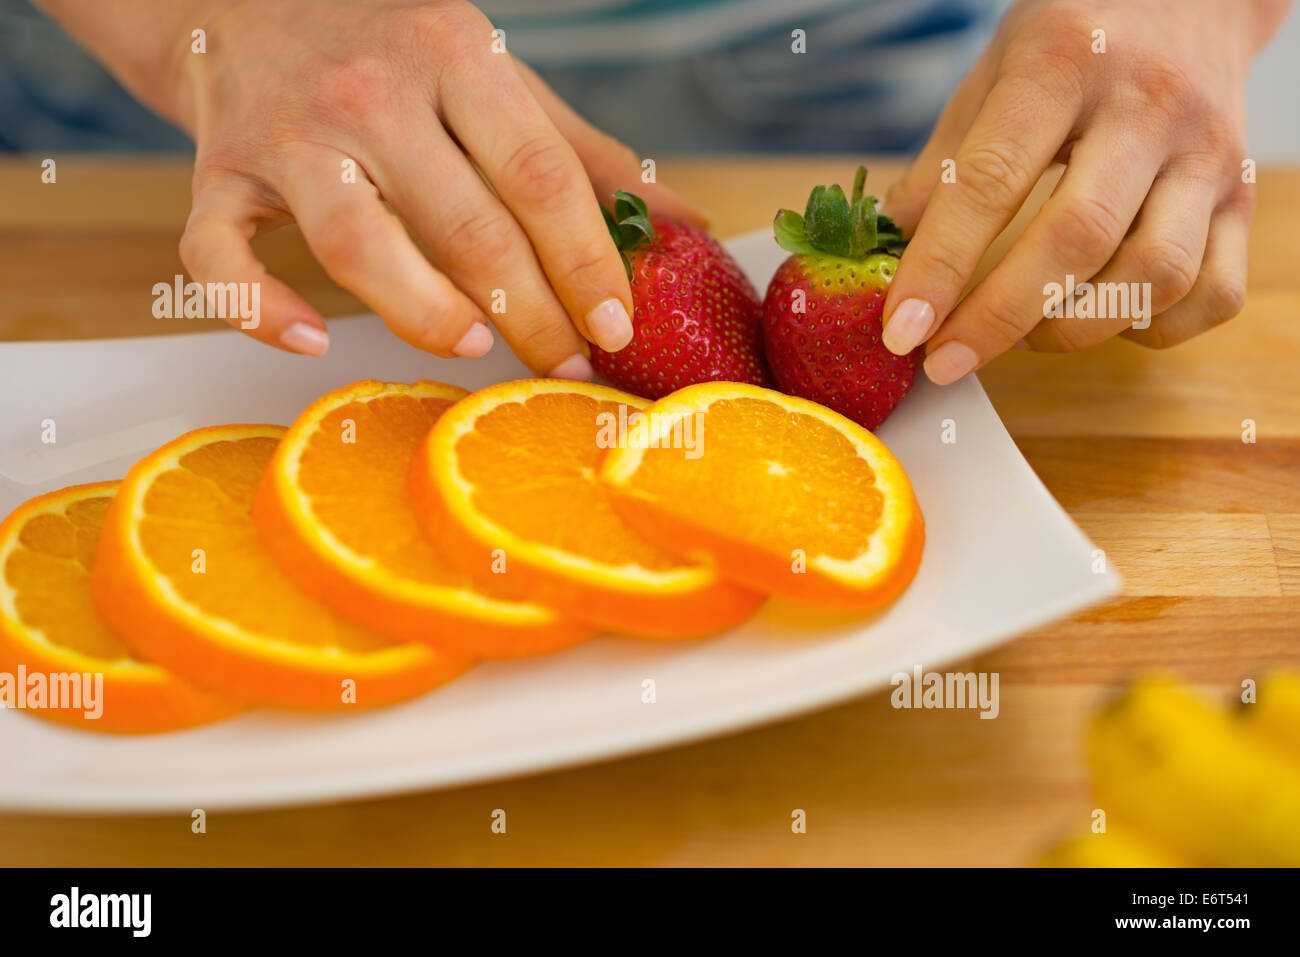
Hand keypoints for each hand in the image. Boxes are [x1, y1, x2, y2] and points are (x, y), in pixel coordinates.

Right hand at [40, 0, 702, 373]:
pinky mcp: (219, 173)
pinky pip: (221, 255)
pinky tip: (310, 343)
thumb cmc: (394, 54)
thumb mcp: (497, 81)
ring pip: (359, 245)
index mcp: (454, 53)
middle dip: (531, 313)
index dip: (587, 263)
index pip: (540, 177)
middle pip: (467, 225)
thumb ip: (586, 156)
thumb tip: (688, 228)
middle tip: (566, 367)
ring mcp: (289, 134)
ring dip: (425, 313)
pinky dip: (259, 309)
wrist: (244, 1)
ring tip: (475, 348)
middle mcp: (370, 90)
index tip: (618, 329)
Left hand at [879, 0, 1290, 383]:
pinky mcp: (1244, 196)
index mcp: (1063, 64)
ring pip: (1156, 274)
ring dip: (1074, 327)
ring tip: (1022, 333)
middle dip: (998, 318)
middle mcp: (1147, 107)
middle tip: (944, 360)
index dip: (939, 266)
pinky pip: (1212, 292)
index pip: (990, 181)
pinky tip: (1100, 316)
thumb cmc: (1074, 37)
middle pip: (1077, 238)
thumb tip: (894, 248)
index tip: (901, 329)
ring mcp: (1207, 154)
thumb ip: (946, 160)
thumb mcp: (994, 70)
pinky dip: (1150, 329)